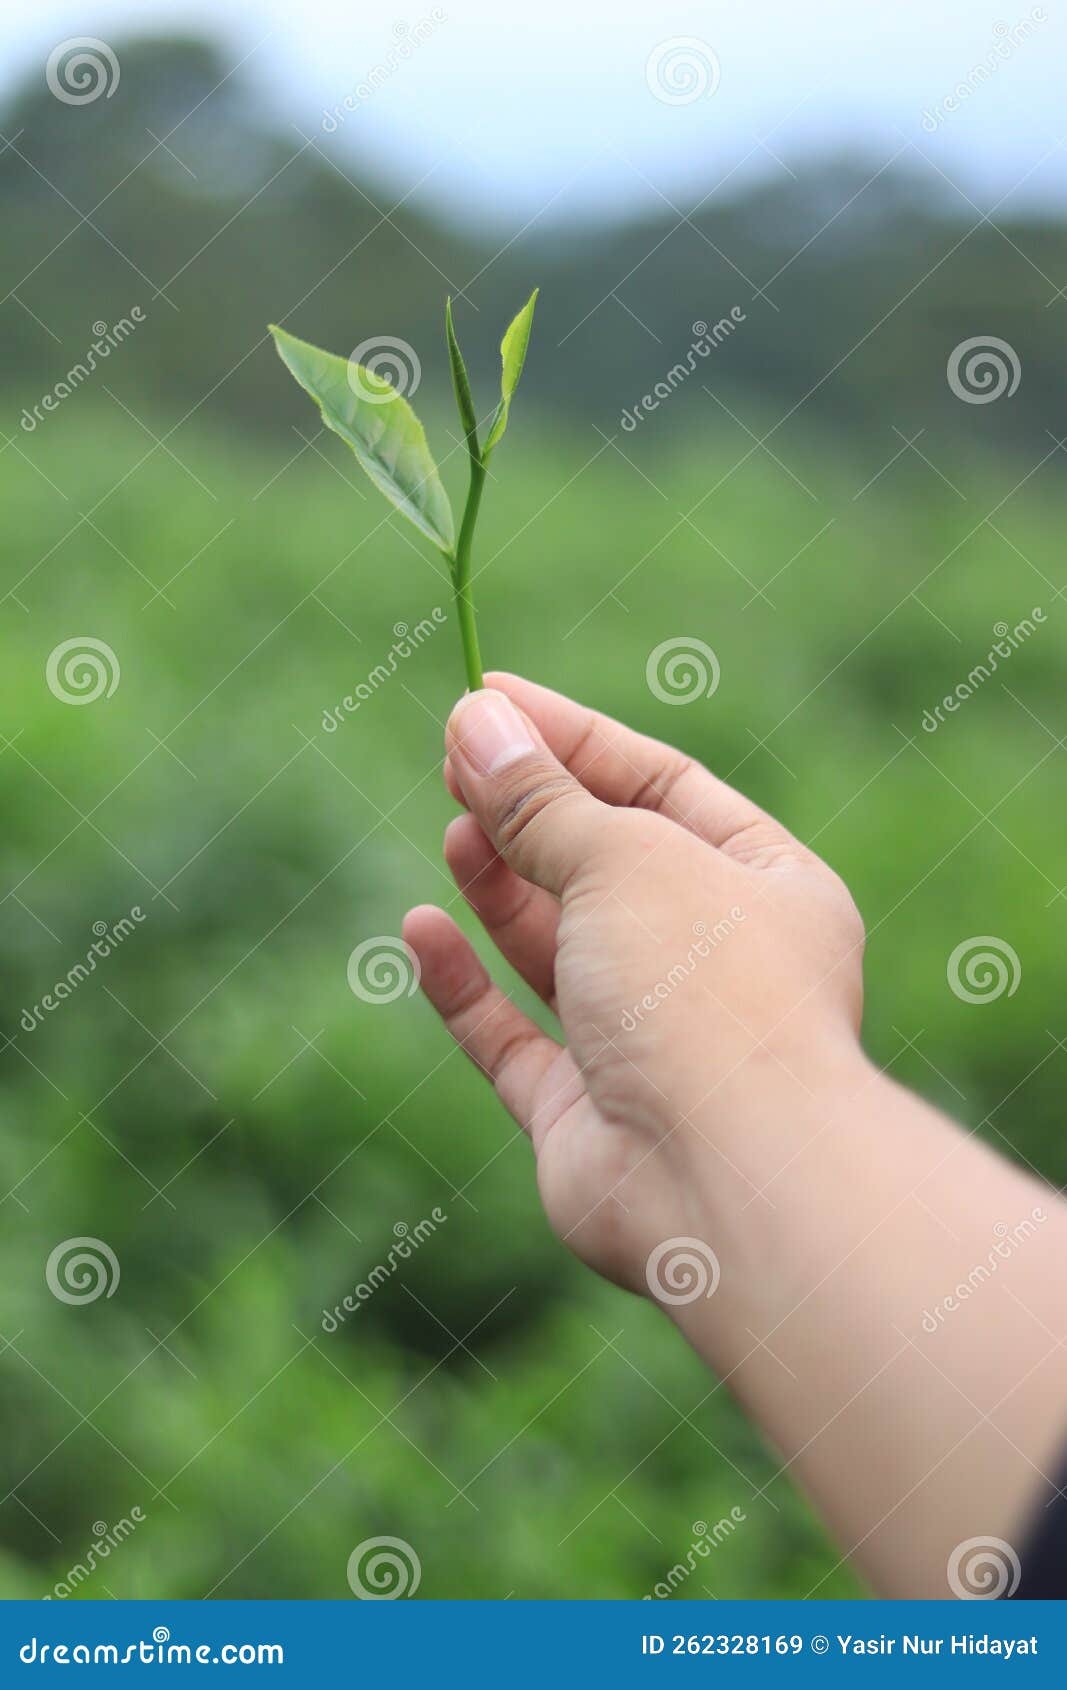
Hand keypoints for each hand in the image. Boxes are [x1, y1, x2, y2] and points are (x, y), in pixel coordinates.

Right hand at [403, 673, 866, 1298]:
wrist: (725, 1180)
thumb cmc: (702, 992)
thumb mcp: (622, 859)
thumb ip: (541, 799)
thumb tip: (473, 720)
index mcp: (768, 889)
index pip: (662, 786)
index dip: (572, 739)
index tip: (486, 698)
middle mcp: (716, 965)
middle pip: (608, 866)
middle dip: (531, 812)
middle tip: (454, 761)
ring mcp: (652, 1046)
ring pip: (562, 949)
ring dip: (503, 887)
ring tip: (453, 831)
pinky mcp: (587, 1117)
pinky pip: (515, 1038)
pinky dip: (467, 986)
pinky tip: (423, 931)